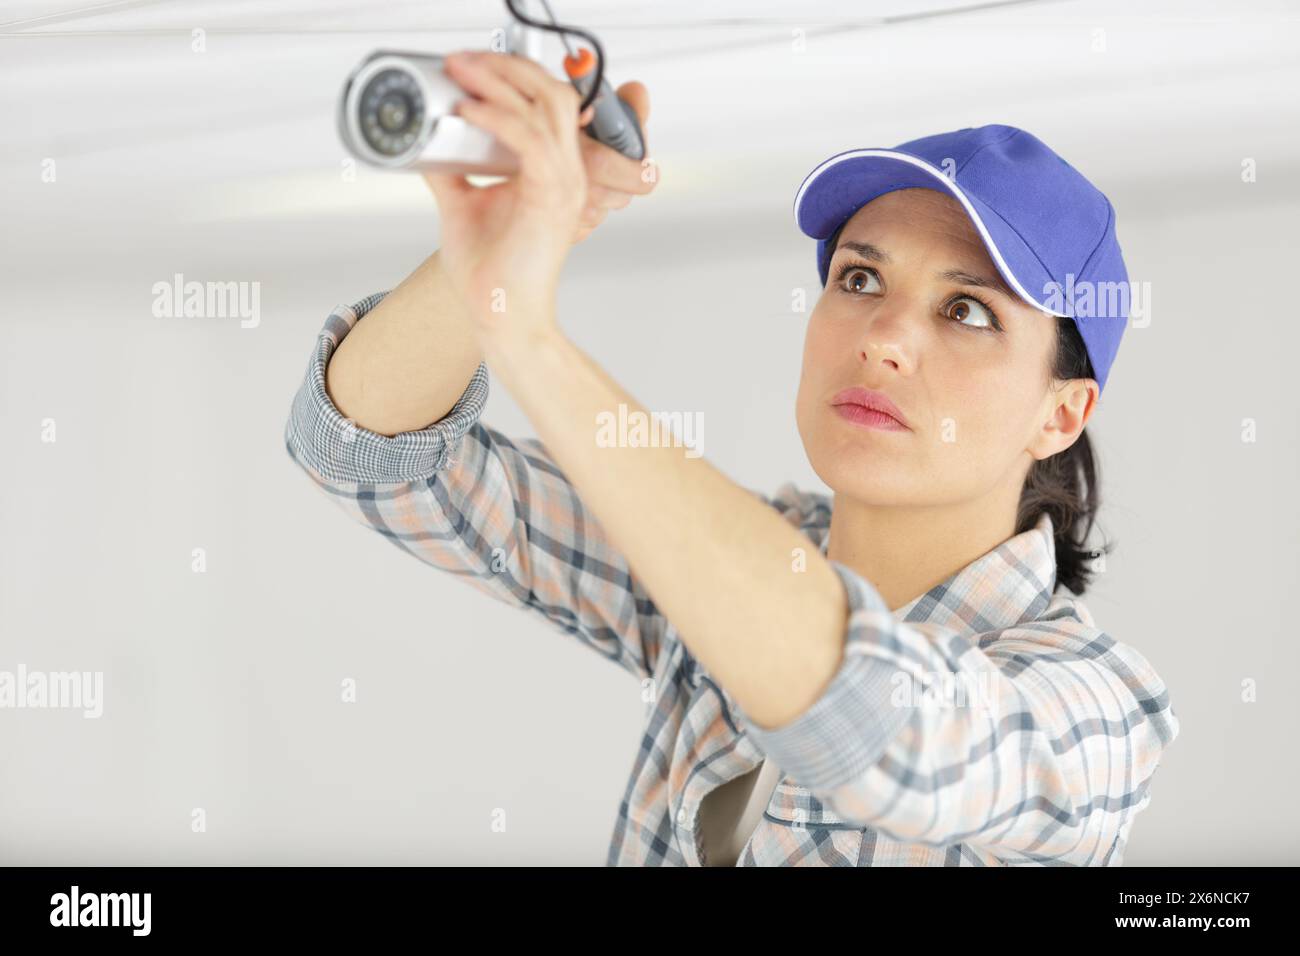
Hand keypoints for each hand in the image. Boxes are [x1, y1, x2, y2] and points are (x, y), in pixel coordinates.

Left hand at [422, 51, 652, 344]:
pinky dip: (498, 118)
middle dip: (508, 66)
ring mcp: (564, 184)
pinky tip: (469, 109)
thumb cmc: (492, 274)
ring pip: (545, 105)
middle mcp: (568, 172)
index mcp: (555, 170)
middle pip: (554, 91)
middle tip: (465, 62)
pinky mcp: (549, 197)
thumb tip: (422, 140)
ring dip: (499, 81)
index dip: (514, 73)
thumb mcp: (463, 205)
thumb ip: (450, 169)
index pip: (550, 101)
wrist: (503, 317)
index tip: (472, 64)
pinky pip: (530, 140)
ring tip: (462, 73)